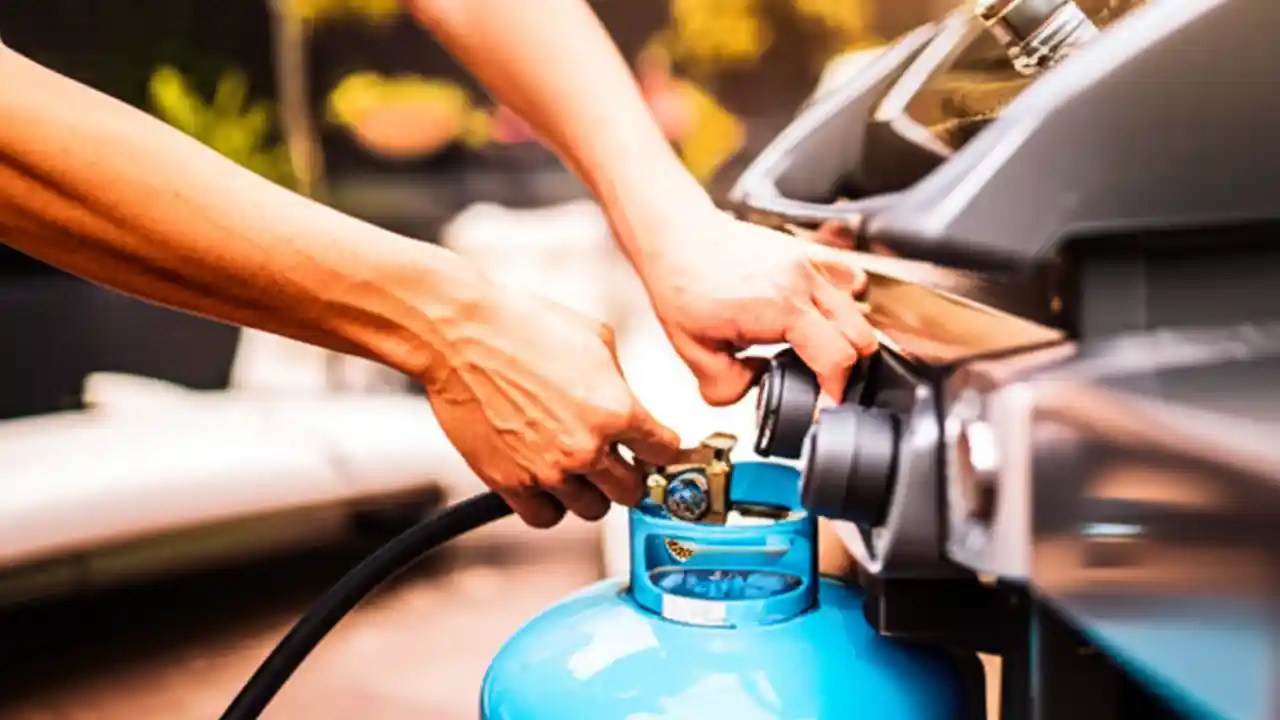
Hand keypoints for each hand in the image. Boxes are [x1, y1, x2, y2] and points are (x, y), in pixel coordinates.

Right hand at [423, 284, 679, 527]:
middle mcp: (586, 447)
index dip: (661, 448)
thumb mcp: (597, 340)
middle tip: (618, 460)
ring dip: (591, 491)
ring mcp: (548, 470)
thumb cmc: (522, 327)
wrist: (461, 335)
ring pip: (593, 510)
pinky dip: (551, 505)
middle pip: (633, 491)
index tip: (654, 448)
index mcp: (615, 410)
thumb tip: (630, 407)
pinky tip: (548, 482)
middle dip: (629, 474)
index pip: (663, 452)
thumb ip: (621, 384)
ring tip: (579, 468)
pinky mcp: (510, 482)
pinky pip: (546, 518)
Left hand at [637, 211, 877, 404]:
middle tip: (821, 381)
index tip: (823, 404)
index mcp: (780, 307)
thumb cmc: (681, 282)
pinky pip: (848, 279)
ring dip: (846, 336)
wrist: (677, 235)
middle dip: (847, 367)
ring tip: (817, 351)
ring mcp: (809, 264)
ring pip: (858, 310)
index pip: (836, 358)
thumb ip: (727, 386)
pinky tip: (819, 316)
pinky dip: (845, 302)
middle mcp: (802, 282)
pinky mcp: (808, 253)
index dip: (834, 391)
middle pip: (860, 336)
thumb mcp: (692, 351)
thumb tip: (754, 392)